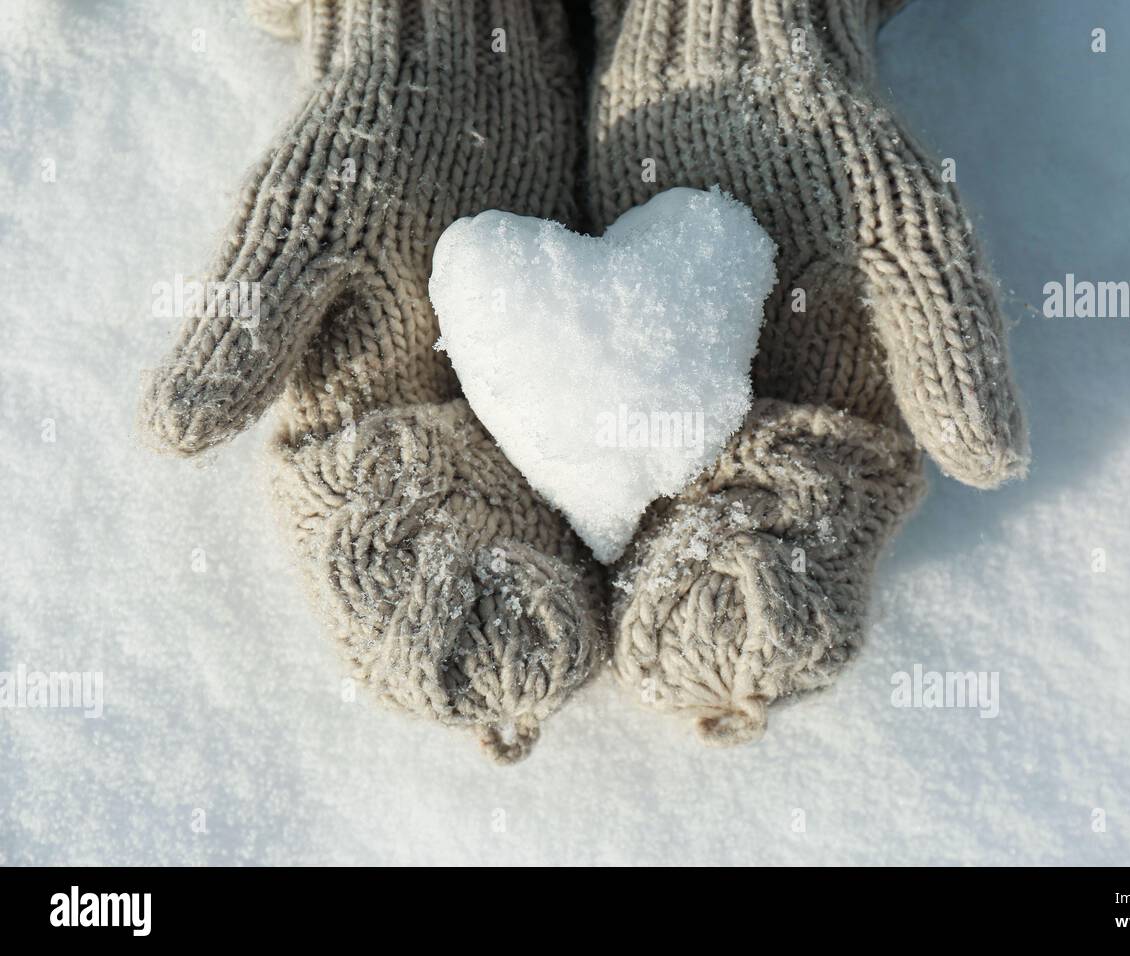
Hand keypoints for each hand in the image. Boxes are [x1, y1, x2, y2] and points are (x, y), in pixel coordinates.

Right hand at [140, 0, 601, 762]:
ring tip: (603, 659)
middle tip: (540, 696)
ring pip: (528, 522)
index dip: (400, 615)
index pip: (366, 547)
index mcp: (346, 420)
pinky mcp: (572, 371)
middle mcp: (427, 433)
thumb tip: (163, 436)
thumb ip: (246, 327)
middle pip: (455, 556)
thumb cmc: (373, 135)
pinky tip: (655, 553)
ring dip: (560, 590)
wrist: (475, 64)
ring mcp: (503, 408)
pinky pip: (594, 455)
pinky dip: (617, 508)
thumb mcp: (301, 224)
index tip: (444, 673)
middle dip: (491, 625)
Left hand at [588, 0, 1027, 741]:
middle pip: (728, 566)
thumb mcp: (901, 230)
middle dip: (684, 622)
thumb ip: (946, 338)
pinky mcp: (610, 390)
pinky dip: (561, 507)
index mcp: (847, 439)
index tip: (729, 654)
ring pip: (651, 535)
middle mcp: (762, 452)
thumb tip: (1002, 463)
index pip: (822, 553)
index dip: (780, 609)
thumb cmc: (827, 146)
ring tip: (561, 644)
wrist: (715, 71)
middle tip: (634, 675)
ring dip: (612, 588)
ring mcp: (683, 427)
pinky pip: (586, 465)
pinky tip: (515, 549)